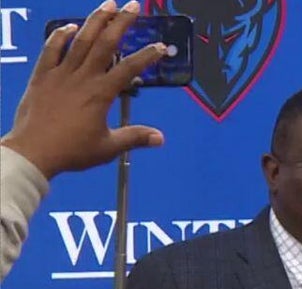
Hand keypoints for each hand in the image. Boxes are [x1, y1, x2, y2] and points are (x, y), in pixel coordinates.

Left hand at [0, 1, 166, 178]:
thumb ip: (134, 137)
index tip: (160, 47)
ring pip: (81, 41)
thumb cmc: (71, 151)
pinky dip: (60, 36)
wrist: (32, 152)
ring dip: (95, 21)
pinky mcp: (42, 76)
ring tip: (108, 5)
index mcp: (101, 94)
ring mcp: (60, 74)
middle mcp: (82, 78)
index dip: (147, 56)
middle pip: (105, 44)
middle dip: (121, 23)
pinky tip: (70, 27)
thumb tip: (160, 138)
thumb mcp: (108, 147)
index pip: (129, 68)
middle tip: (133, 6)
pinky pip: (51, 51)